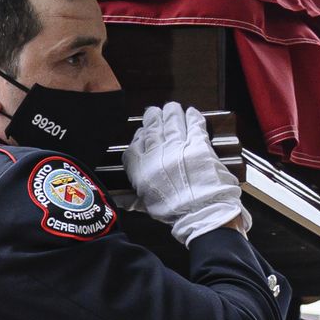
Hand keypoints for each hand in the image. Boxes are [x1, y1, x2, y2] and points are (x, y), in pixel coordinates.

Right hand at [121, 104, 244, 243]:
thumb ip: (132, 199)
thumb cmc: (172, 212)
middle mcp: (157, 154)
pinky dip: (192, 117)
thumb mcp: (146, 205)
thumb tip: (120, 202)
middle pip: (152, 130)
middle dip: (153, 118)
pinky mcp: (198, 144)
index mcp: (141, 169)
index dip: (138, 137)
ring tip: (171, 107)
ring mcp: (177, 147)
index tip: (140, 132)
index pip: (134, 146)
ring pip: (171, 123)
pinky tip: (191, 112)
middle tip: (153, 111)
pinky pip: (194, 125)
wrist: (200, 211)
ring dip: (171, 113)